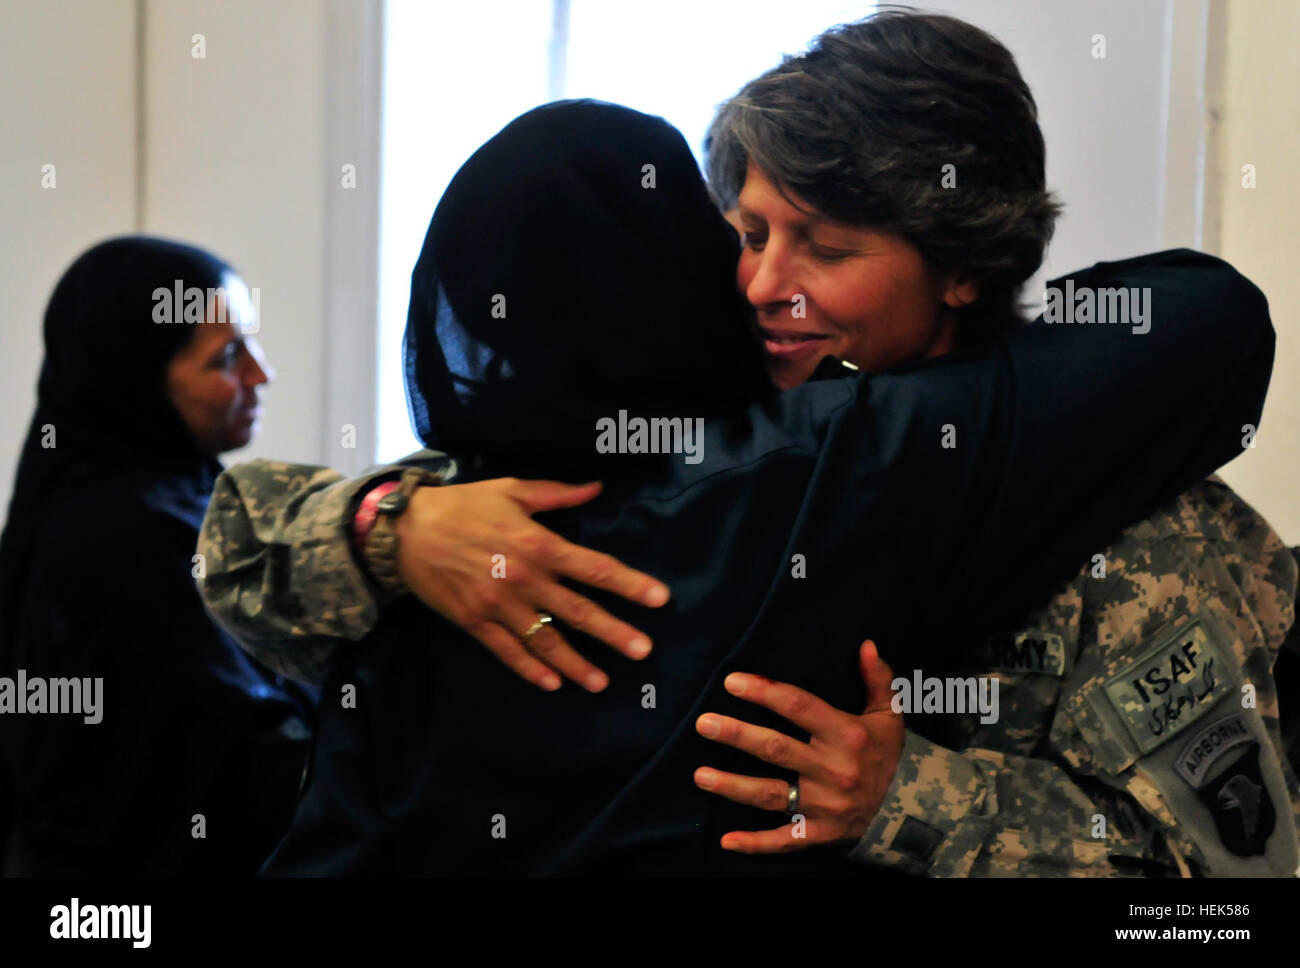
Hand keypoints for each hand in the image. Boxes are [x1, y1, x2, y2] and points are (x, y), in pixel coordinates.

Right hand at [394, 478, 669, 692]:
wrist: (404, 529)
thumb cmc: (463, 505)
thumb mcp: (512, 490)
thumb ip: (558, 494)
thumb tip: (597, 488)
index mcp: (538, 543)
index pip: (593, 567)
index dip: (629, 584)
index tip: (659, 599)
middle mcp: (523, 578)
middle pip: (577, 611)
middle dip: (614, 633)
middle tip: (644, 651)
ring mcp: (498, 604)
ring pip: (545, 639)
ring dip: (576, 663)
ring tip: (602, 682)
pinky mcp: (474, 622)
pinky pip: (506, 651)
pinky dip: (530, 669)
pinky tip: (552, 684)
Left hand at [693, 640, 903, 852]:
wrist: (911, 809)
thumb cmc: (888, 754)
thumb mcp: (889, 714)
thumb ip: (877, 678)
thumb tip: (866, 645)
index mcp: (846, 734)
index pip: (799, 707)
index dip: (765, 693)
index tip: (732, 682)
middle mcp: (833, 769)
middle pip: (777, 749)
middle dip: (738, 736)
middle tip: (704, 723)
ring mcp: (824, 804)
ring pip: (772, 794)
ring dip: (734, 786)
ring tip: (700, 775)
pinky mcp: (820, 832)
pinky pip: (785, 840)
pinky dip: (756, 843)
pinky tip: (726, 840)